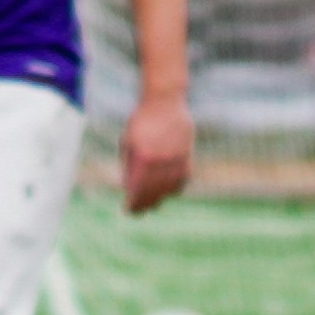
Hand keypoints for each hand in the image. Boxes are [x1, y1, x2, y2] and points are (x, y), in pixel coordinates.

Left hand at [120, 91, 193, 216]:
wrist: (164, 102)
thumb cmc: (141, 121)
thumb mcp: (128, 141)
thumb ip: (129, 165)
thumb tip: (129, 188)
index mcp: (144, 156)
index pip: (138, 188)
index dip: (133, 202)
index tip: (128, 211)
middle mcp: (161, 160)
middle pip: (154, 192)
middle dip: (145, 204)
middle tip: (139, 212)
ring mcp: (176, 158)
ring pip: (170, 188)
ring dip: (161, 198)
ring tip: (153, 204)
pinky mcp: (187, 155)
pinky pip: (183, 178)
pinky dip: (175, 187)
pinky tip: (167, 191)